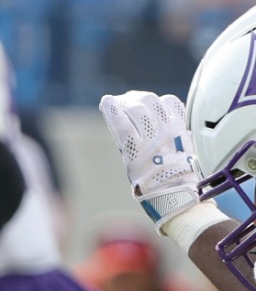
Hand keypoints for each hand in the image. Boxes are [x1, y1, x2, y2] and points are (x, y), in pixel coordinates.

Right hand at [100, 90, 200, 226]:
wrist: (181, 192)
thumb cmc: (150, 182)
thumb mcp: (130, 165)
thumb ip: (125, 142)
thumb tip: (117, 117)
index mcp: (137, 152)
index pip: (121, 121)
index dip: (111, 108)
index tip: (106, 101)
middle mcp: (156, 138)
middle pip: (137, 107)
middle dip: (126, 100)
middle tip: (121, 101)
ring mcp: (172, 131)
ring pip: (154, 101)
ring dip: (142, 97)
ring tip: (136, 99)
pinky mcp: (185, 127)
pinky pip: (173, 104)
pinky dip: (162, 101)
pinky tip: (157, 105)